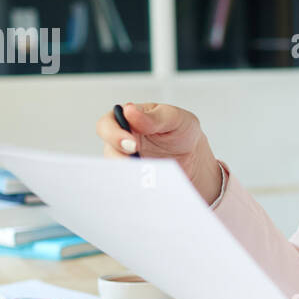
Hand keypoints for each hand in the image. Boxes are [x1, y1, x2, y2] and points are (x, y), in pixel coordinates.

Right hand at [95, 101, 221, 202]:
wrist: (192, 156)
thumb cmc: (180, 131)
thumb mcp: (175, 118)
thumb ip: (154, 116)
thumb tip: (130, 110)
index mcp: (126, 120)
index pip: (106, 125)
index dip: (114, 135)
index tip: (133, 145)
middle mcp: (120, 141)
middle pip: (108, 152)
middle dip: (120, 160)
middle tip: (137, 165)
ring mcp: (125, 162)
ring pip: (116, 172)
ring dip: (130, 175)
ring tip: (148, 178)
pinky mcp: (133, 179)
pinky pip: (129, 185)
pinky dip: (138, 187)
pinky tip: (150, 187)